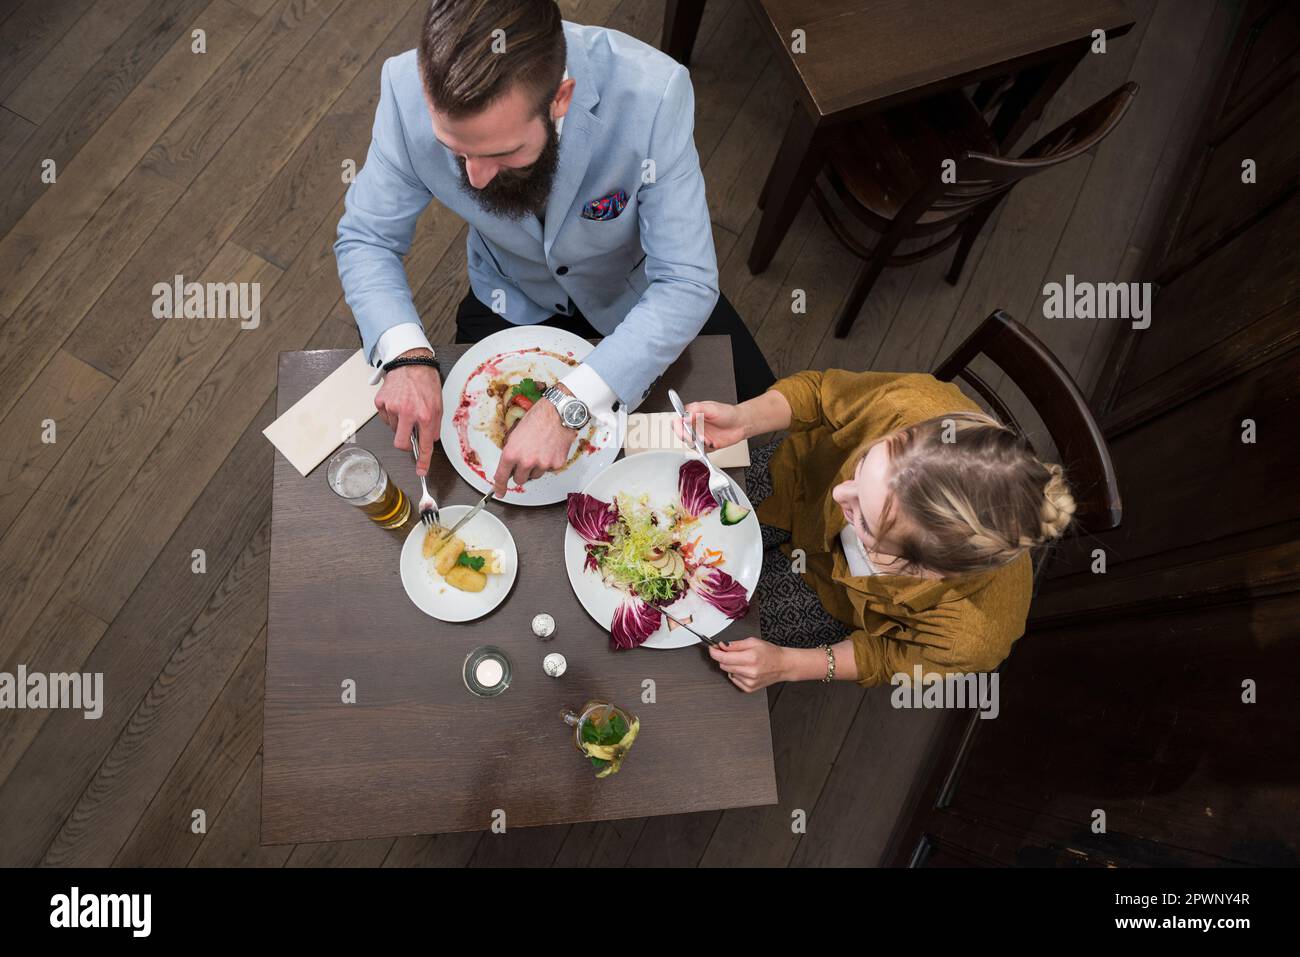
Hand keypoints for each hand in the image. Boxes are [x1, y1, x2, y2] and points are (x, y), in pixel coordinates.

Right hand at [374, 349, 440, 475]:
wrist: (411, 362)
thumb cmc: (425, 382)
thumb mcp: (438, 405)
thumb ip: (434, 425)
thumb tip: (430, 441)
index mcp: (426, 415)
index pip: (425, 445)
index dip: (423, 461)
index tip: (421, 471)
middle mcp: (408, 413)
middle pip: (401, 444)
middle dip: (405, 445)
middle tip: (408, 438)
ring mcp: (392, 408)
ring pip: (394, 429)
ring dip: (400, 424)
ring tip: (406, 407)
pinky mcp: (381, 402)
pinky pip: (385, 417)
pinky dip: (391, 414)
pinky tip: (397, 402)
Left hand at [492, 391, 575, 496]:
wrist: (558, 413)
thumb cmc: (537, 418)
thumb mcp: (515, 434)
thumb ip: (512, 452)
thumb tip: (509, 464)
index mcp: (512, 453)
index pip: (502, 476)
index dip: (499, 487)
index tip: (499, 492)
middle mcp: (526, 461)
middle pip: (519, 480)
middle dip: (520, 472)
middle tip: (525, 460)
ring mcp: (542, 464)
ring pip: (535, 475)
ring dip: (535, 467)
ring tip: (540, 449)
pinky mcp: (556, 464)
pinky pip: (548, 470)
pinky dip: (548, 462)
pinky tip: (549, 449)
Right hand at [673, 400, 747, 449]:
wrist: (740, 424)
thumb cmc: (728, 413)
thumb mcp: (711, 407)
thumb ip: (696, 410)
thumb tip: (685, 417)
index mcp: (692, 414)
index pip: (678, 421)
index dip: (677, 426)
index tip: (682, 428)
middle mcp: (694, 425)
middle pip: (680, 433)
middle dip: (685, 436)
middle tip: (692, 437)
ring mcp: (699, 435)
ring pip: (689, 443)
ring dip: (695, 443)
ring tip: (704, 439)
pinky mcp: (705, 445)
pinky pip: (699, 450)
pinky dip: (703, 448)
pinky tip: (710, 442)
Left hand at [708, 637, 790, 692]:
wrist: (783, 665)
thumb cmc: (770, 653)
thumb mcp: (753, 642)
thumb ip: (735, 644)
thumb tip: (722, 646)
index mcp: (750, 658)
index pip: (724, 657)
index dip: (714, 652)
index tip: (712, 648)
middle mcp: (749, 671)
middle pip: (724, 665)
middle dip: (723, 657)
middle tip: (729, 652)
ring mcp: (749, 681)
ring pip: (728, 672)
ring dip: (731, 666)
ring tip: (743, 661)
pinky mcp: (749, 688)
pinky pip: (734, 680)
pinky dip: (736, 674)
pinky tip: (745, 669)